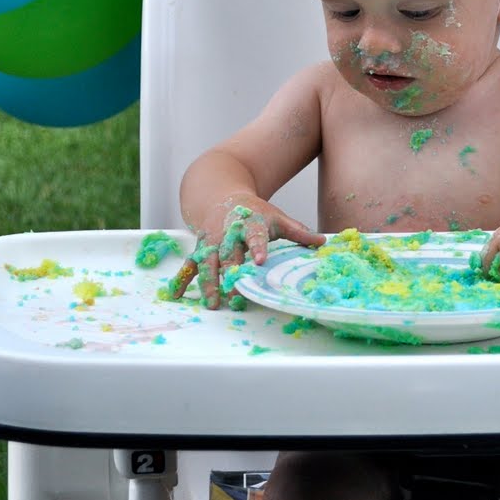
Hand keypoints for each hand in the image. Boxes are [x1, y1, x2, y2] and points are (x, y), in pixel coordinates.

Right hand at [194, 196, 323, 309]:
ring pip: (208, 263)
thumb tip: (323, 242)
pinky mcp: (199, 247)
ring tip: (213, 304)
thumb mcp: (277, 217)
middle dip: (231, 276)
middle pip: (229, 256)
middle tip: (236, 297)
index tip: (261, 260)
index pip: (255, 236)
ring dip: (209, 284)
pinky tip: (176, 294)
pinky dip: (182, 279)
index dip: (258, 248)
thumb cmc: (254, 212)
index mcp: (249, 224)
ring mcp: (210, 241)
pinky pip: (189, 264)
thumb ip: (298, 232)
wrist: (222, 195)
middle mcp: (227, 233)